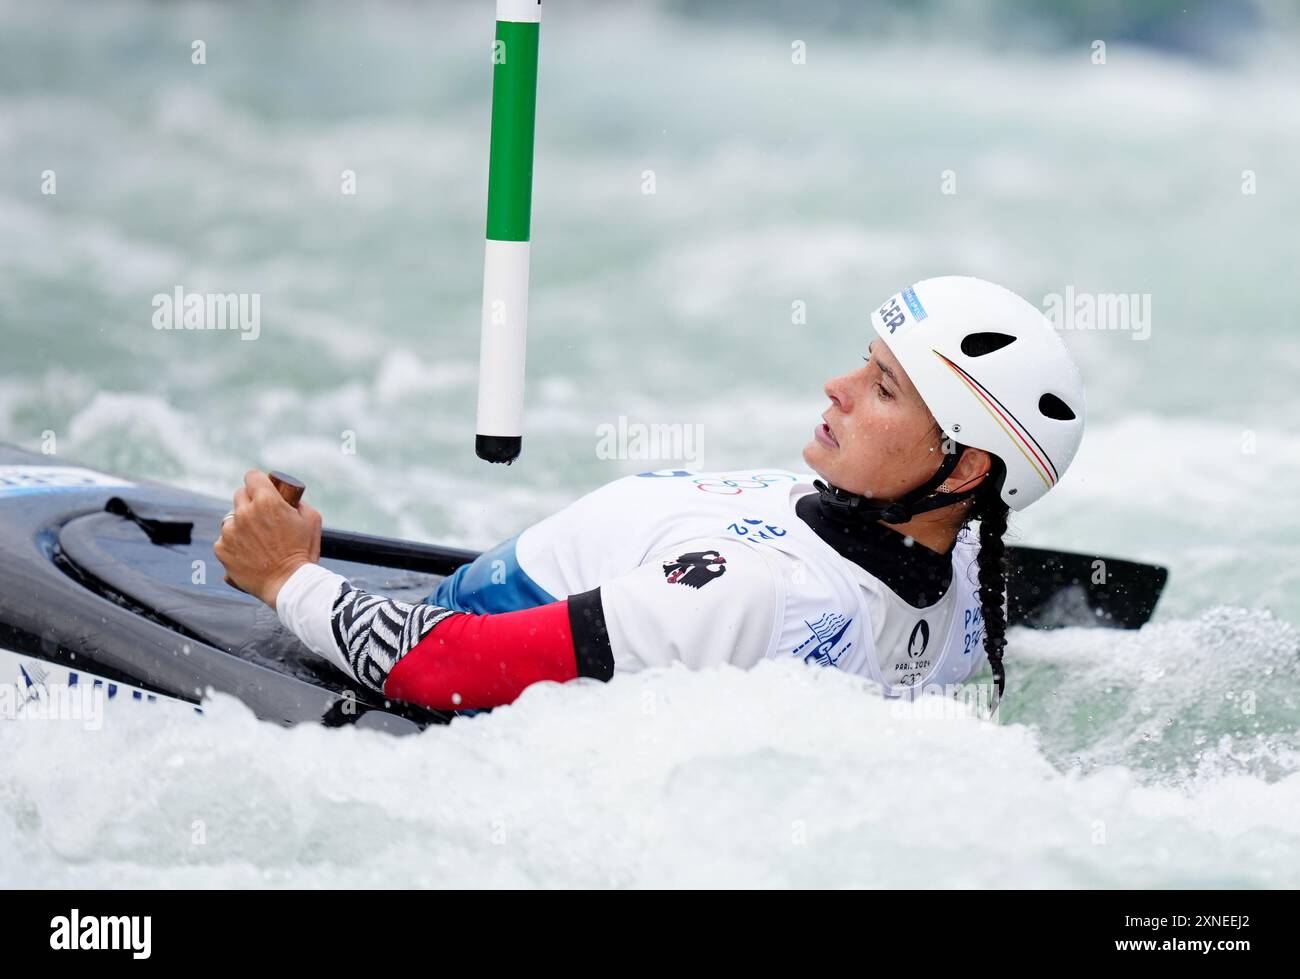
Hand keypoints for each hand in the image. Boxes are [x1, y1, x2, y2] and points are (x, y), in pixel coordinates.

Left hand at [214, 470, 322, 608]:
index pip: (252, 476)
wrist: (288, 584)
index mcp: (266, 501)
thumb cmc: (303, 553)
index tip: (261, 489)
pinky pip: (225, 539)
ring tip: (257, 541)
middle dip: (250, 502)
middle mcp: (244, 512)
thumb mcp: (312, 520)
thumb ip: (298, 503)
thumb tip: (290, 500)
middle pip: (240, 495)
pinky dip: (234, 544)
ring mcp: (230, 531)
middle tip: (262, 516)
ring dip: (241, 524)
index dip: (258, 482)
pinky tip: (249, 554)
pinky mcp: (221, 548)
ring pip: (231, 518)